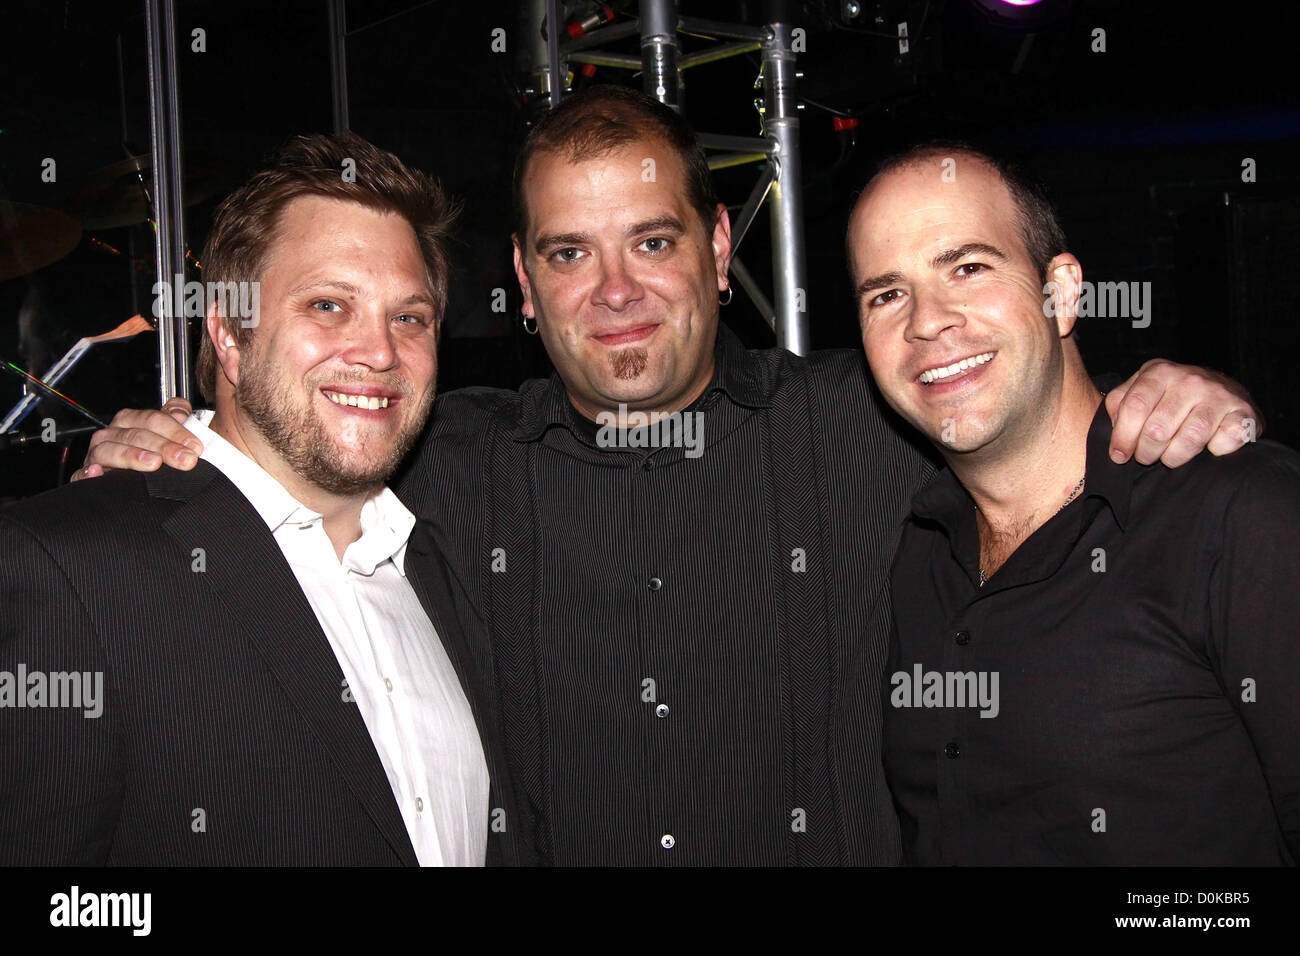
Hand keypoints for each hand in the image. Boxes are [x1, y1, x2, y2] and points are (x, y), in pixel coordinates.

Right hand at [71, 397, 201, 480]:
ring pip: (110, 450)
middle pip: (136, 435)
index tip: (195, 447)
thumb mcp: (169, 433)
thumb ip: (178, 417)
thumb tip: (181, 413)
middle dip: (164, 446)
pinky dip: (88, 473)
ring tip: (153, 464)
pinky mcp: (86, 475)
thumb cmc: (155, 454)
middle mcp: (113, 434)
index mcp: (131, 421)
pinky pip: (82, 473)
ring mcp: (97, 454)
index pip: (153, 419)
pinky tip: (99, 473)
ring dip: (132, 456)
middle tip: (186, 460)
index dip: (176, 431)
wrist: (135, 482)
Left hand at [1105, 360, 1260, 467]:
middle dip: (1147, 453)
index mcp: (1160, 371)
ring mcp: (1219, 395)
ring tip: (1170, 456)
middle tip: (1148, 456)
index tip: (1120, 456)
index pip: (1134, 407)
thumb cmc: (1173, 397)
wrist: (1225, 392)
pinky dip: (1213, 452)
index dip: (1123, 438)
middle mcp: (1190, 379)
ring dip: (1174, 457)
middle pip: (1157, 429)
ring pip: (1189, 440)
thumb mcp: (1143, 390)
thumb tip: (1113, 430)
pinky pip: (1222, 444)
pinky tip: (1207, 446)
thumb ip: (1120, 404)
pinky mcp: (1244, 413)